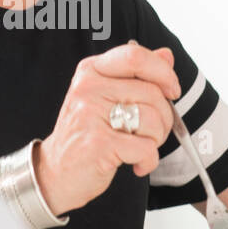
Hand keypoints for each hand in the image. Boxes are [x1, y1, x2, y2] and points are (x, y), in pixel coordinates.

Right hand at [35, 43, 181, 216]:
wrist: (55, 173)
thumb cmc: (85, 135)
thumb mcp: (107, 97)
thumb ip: (136, 75)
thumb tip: (167, 56)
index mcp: (91, 71)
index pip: (135, 56)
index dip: (163, 72)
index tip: (172, 90)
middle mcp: (89, 88)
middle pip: (152, 92)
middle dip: (164, 117)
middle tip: (150, 133)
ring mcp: (92, 115)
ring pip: (153, 119)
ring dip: (156, 140)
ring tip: (139, 147)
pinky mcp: (99, 144)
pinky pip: (146, 148)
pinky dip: (148, 161)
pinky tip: (136, 164)